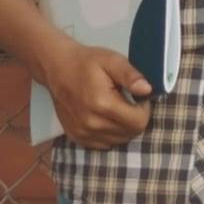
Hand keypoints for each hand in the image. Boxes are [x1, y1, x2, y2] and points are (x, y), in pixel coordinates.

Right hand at [39, 36, 154, 148]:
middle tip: (126, 101)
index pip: (138, 122)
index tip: (138, 98)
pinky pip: (104, 143)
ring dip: (123, 127)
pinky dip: (110, 133)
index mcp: (102, 104)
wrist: (56, 68)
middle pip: (130, 133)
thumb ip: (130, 75)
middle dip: (134, 119)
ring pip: (118, 140)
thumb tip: (147, 90)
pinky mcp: (77, 137)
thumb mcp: (112, 60)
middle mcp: (92, 123)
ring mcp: (83, 133)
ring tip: (115, 108)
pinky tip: (104, 117)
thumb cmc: (86, 62)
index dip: (144, 110)